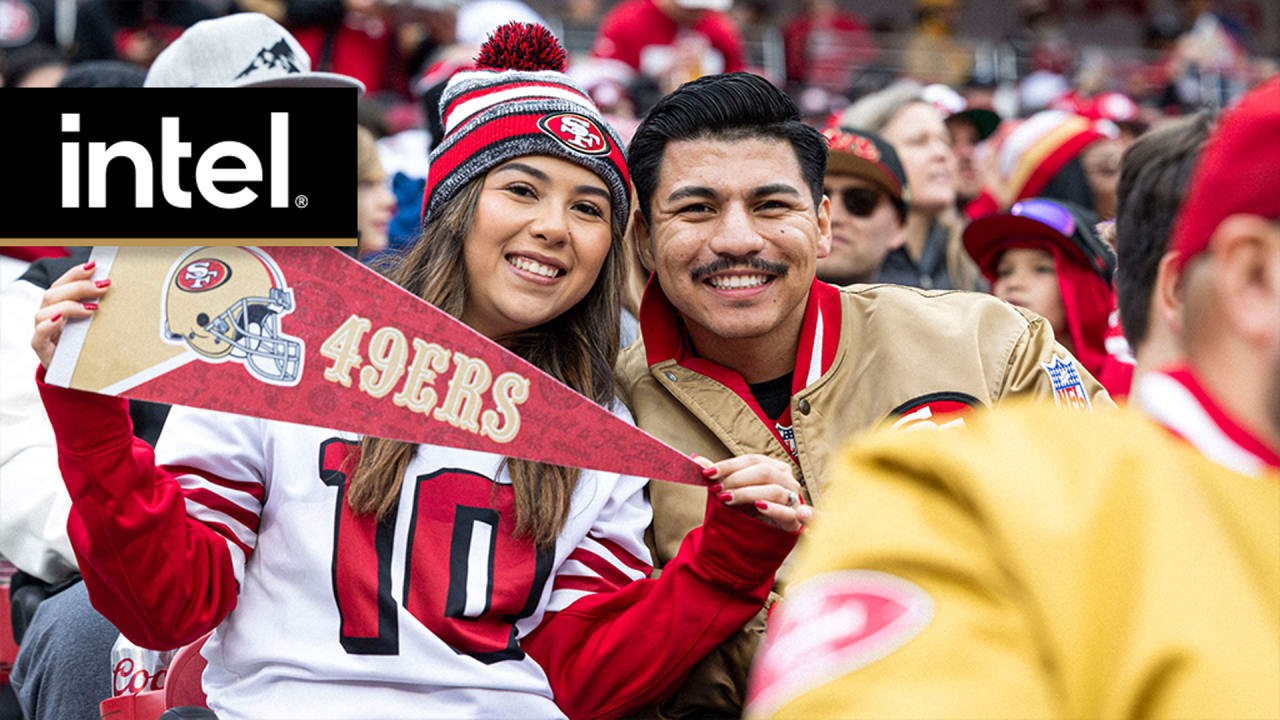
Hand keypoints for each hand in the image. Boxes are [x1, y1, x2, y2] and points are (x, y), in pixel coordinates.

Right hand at [32, 260, 109, 368]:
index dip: (75, 273)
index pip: (62, 284)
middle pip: (54, 293)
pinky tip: (61, 320)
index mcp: (59, 306)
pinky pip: (39, 334)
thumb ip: (99, 309)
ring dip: (68, 305)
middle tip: (103, 286)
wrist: (76, 375)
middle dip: (79, 287)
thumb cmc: (87, 346)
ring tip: (91, 309)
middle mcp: (48, 315)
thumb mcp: (95, 325)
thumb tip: (117, 292)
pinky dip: (49, 325)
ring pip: (44, 310)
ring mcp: (42, 331)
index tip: (94, 266)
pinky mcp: (41, 348)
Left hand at [694, 454, 812, 532]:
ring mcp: (793, 500)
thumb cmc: (748, 510)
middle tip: (717, 489)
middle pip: (764, 471)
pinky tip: (759, 506)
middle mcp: (786, 480)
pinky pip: (789, 512)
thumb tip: (697, 460)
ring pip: (774, 490)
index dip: (728, 465)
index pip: (751, 460)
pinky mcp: (795, 521)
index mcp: (774, 467)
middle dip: (737, 479)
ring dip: (748, 493)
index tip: (707, 473)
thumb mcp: (732, 491)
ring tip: (727, 499)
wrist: (762, 538)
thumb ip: (719, 476)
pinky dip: (774, 508)